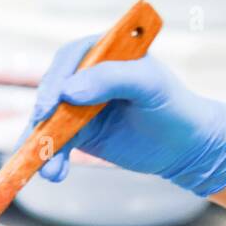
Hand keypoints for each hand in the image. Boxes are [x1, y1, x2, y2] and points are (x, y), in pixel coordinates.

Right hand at [30, 35, 225, 196]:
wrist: (184, 146)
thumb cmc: (174, 107)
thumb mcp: (150, 86)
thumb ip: (113, 79)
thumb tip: (68, 91)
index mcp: (106, 51)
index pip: (71, 58)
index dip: (56, 78)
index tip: (51, 104)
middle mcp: (87, 75)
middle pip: (51, 90)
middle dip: (43, 116)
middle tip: (40, 137)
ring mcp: (79, 105)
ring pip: (48, 121)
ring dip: (42, 145)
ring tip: (49, 169)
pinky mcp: (77, 133)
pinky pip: (55, 144)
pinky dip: (51, 159)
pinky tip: (54, 173)